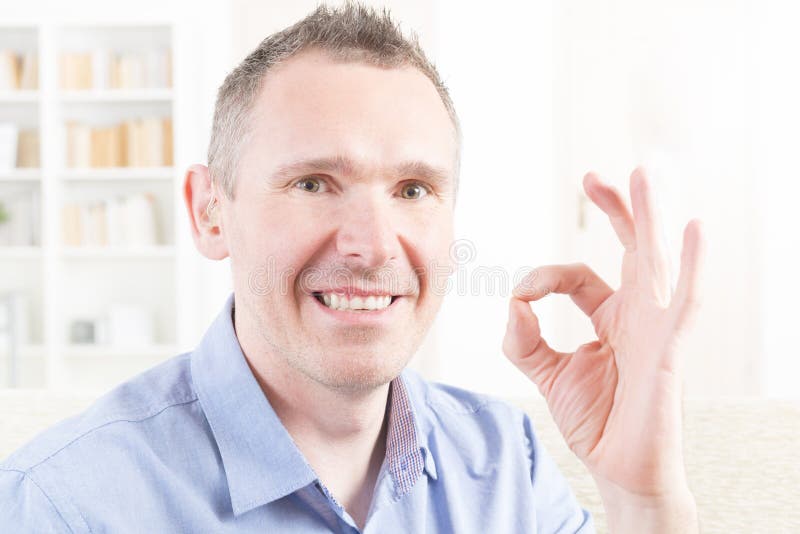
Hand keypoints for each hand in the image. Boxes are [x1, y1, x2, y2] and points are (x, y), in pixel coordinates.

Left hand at [502, 168, 703, 525]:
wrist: (619, 469)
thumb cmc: (596, 421)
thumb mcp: (548, 373)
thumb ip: (524, 340)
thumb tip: (514, 304)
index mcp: (611, 317)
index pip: (579, 275)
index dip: (545, 277)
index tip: (522, 296)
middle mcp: (637, 314)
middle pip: (631, 249)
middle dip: (617, 210)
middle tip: (596, 177)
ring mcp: (656, 327)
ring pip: (657, 261)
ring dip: (650, 218)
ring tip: (646, 175)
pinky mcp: (669, 349)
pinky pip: (685, 302)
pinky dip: (692, 266)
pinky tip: (694, 230)